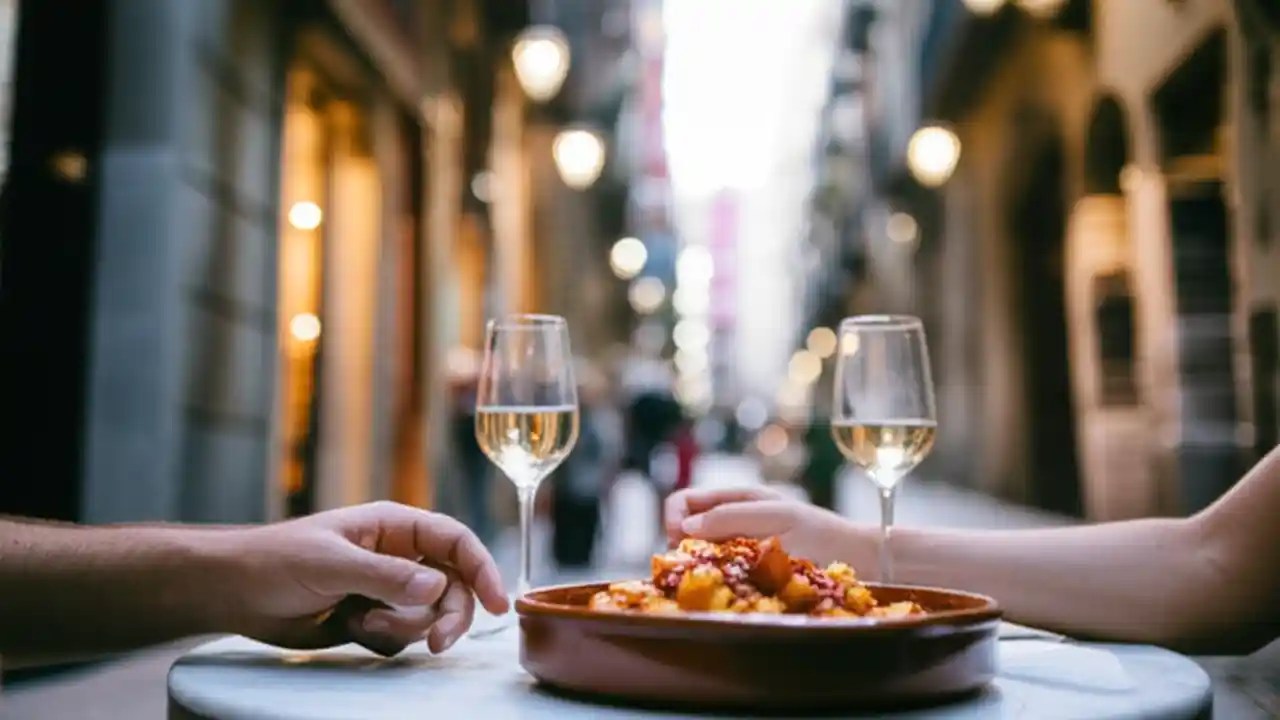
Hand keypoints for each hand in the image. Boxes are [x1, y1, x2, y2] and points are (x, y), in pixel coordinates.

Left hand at [216, 502, 507, 656]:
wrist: (234, 592)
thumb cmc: (275, 562)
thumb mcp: (332, 564)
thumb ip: (386, 576)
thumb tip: (438, 589)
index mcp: (394, 526)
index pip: (455, 541)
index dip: (482, 569)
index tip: (497, 604)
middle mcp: (399, 554)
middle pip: (453, 585)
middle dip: (450, 615)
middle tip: (438, 644)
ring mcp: (387, 587)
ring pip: (431, 613)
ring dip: (410, 627)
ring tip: (368, 625)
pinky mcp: (374, 615)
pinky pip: (405, 632)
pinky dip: (389, 636)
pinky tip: (356, 627)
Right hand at [664, 486, 866, 567]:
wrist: (861, 562)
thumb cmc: (823, 535)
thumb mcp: (777, 518)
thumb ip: (731, 517)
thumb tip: (686, 527)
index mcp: (739, 499)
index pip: (684, 501)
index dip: (673, 519)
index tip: (678, 544)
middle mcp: (736, 521)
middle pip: (686, 529)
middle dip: (680, 548)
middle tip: (695, 569)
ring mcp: (742, 548)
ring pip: (700, 555)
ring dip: (698, 568)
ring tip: (713, 581)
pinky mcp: (751, 573)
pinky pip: (720, 575)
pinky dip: (715, 582)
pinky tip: (727, 591)